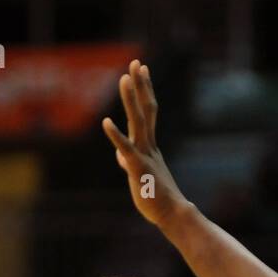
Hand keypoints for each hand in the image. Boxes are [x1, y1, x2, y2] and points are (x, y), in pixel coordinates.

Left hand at [101, 59, 190, 229]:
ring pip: (138, 122)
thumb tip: (121, 157)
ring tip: (124, 78)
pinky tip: (105, 122)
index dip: (145, 90)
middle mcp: (149, 145)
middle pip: (146, 109)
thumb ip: (130, 163)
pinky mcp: (138, 168)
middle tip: (137, 62)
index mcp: (150, 146)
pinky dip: (115, 135)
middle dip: (140, 85)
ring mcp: (144, 155)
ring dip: (130, 100)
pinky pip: (125, 148)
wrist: (172, 214)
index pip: (149, 112)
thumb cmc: (157, 198)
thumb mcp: (140, 176)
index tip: (142, 70)